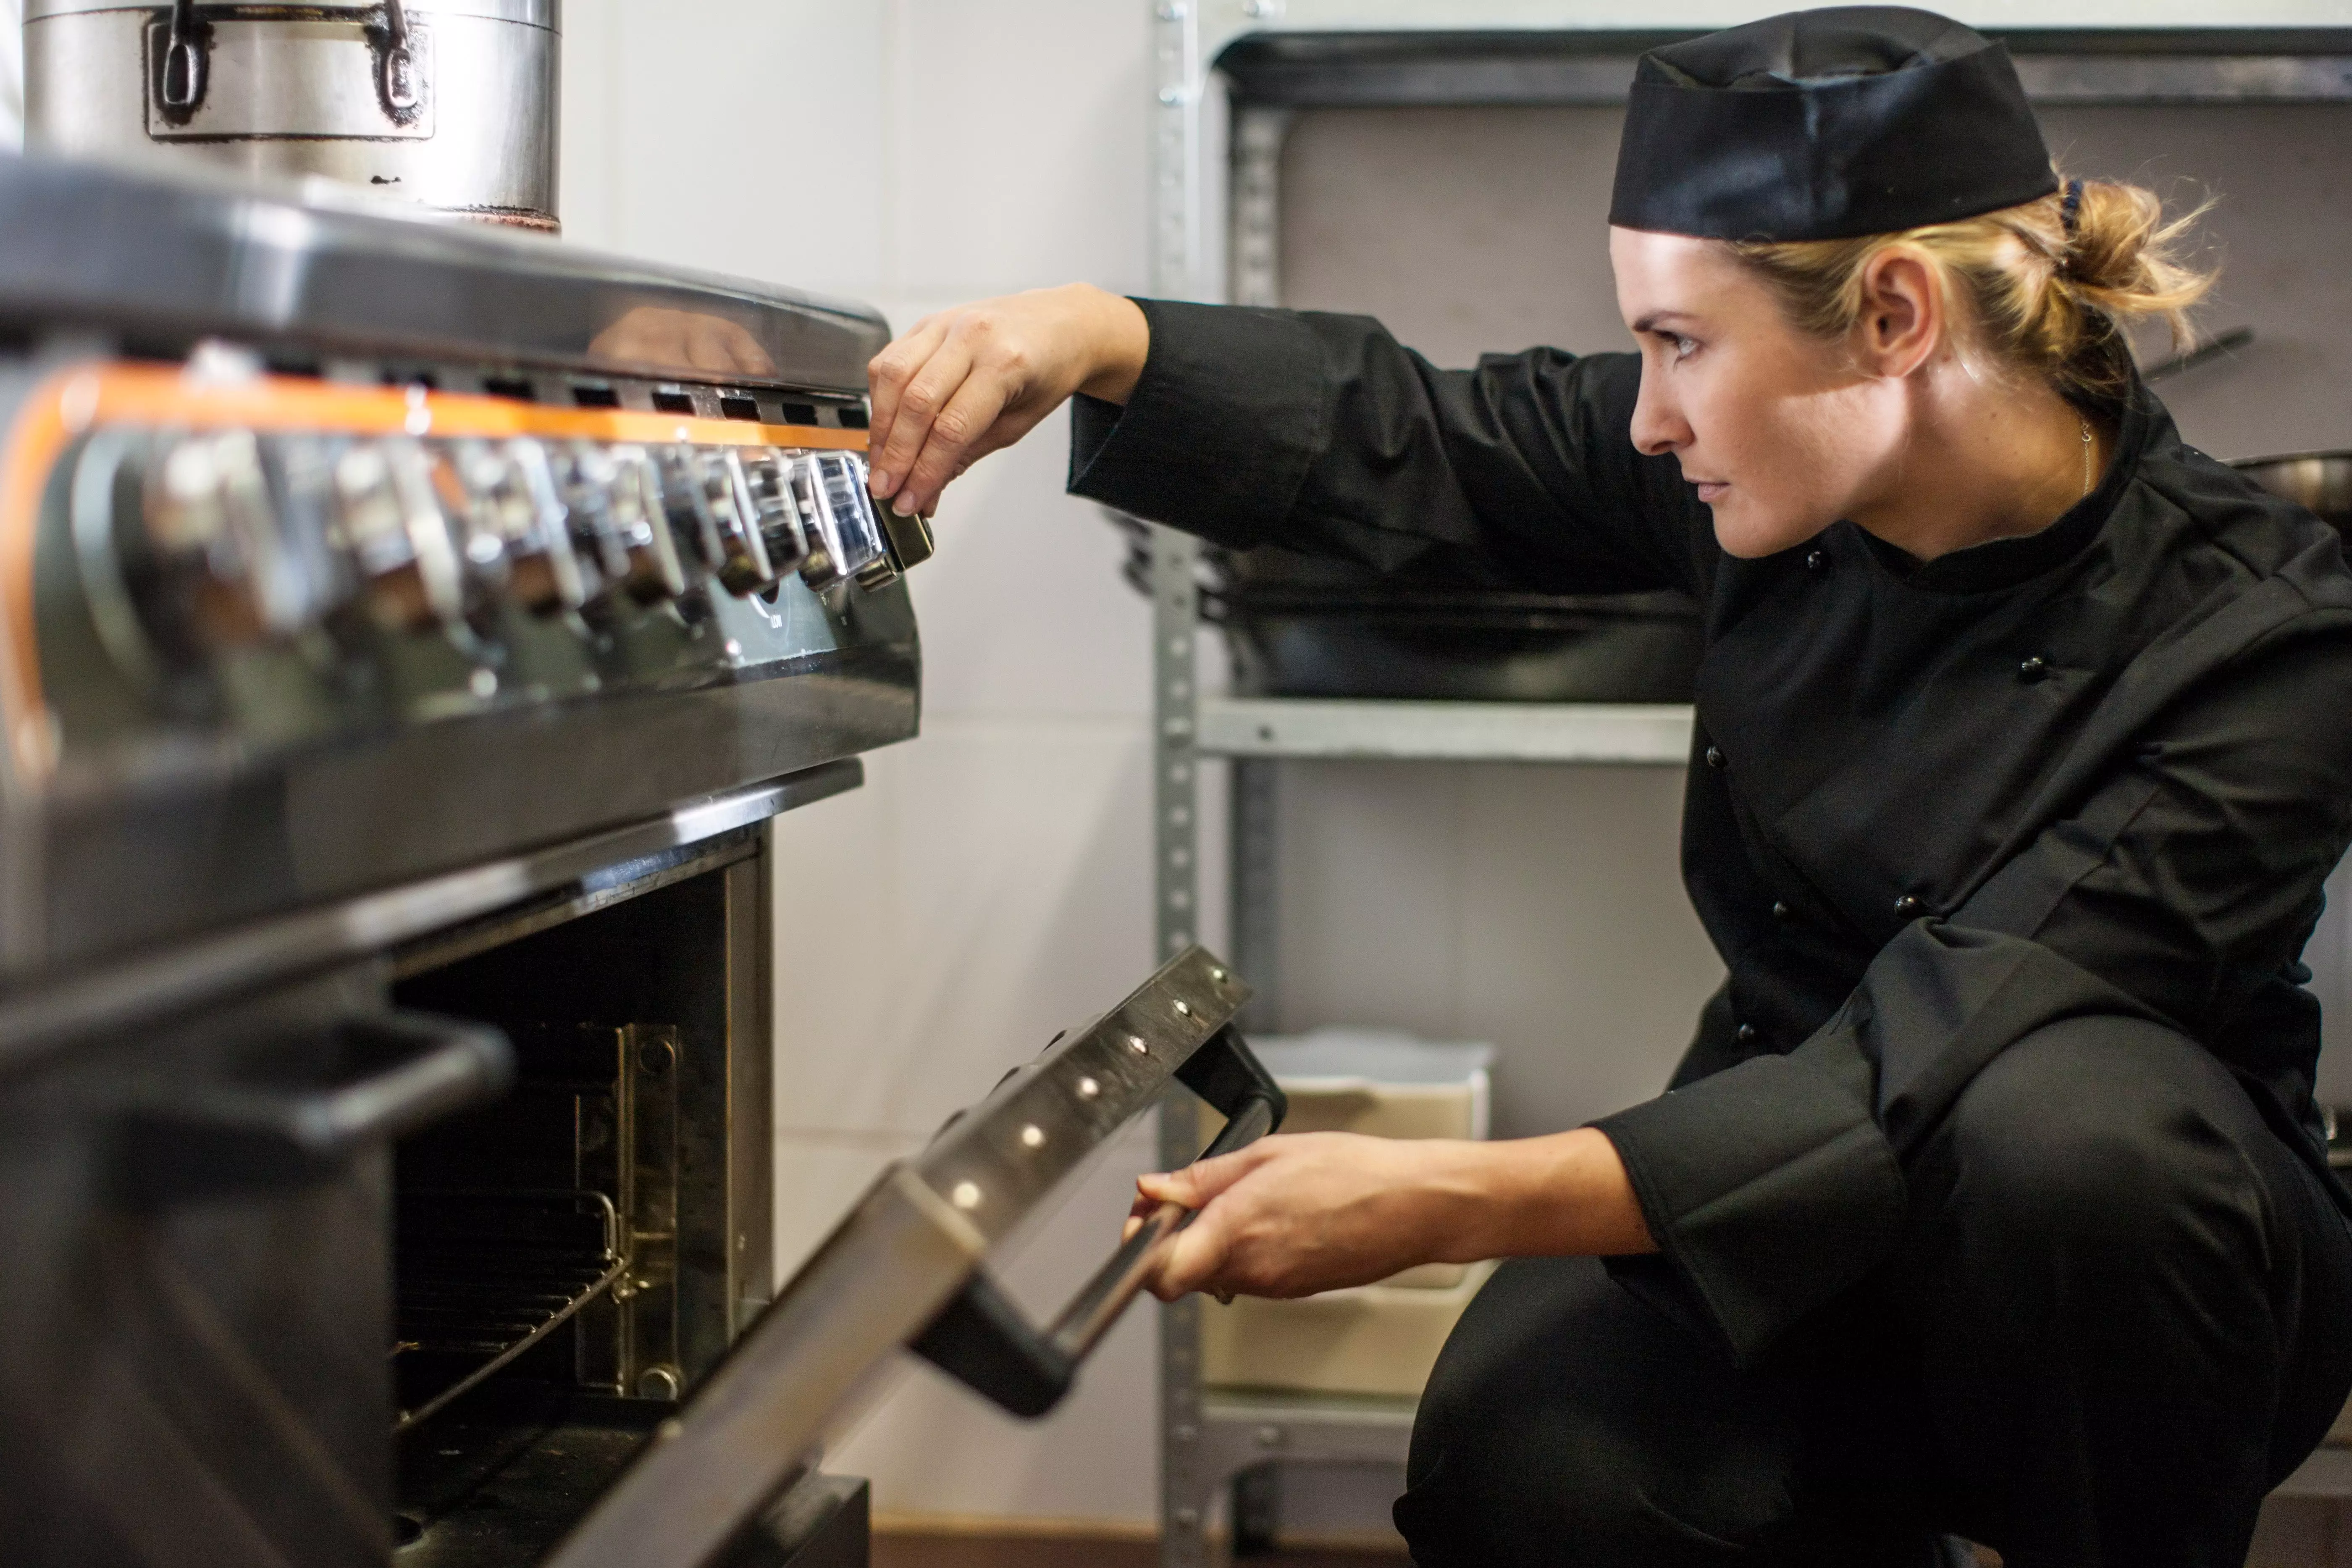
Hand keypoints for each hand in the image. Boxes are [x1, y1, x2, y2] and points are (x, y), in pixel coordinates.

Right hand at [864, 282, 1148, 517]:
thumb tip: (925, 492)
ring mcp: (945, 323)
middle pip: (917, 402)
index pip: (952, 428)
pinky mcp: (926, 322)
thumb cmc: (1046, 372)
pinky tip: (883, 427)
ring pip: (893, 377)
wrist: (1059, 323)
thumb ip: (967, 454)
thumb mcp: (1018, 423)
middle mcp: (971, 336)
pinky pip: (888, 360)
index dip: (924, 471)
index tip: (908, 501)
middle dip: (896, 455)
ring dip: (880, 428)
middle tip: (884, 490)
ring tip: (879, 464)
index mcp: (1005, 363)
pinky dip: (880, 398)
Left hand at [1124, 1127, 1656, 1303]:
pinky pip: (1252, 1273)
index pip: (1159, 1274)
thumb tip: (1157, 1188)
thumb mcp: (1267, 1155)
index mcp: (1237, 1231)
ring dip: (1213, 1241)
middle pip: (1183, 1271)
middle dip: (1176, 1236)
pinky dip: (1247, 1249)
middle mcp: (1251, 1269)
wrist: (1416, 1205)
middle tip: (1187, 1196)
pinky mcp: (1295, 1290)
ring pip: (1216, 1272)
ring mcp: (1274, 1286)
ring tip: (1245, 1197)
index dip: (1139, 1248)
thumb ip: (1204, 1178)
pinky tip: (1274, 1216)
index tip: (1144, 1218)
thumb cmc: (1354, 1173)